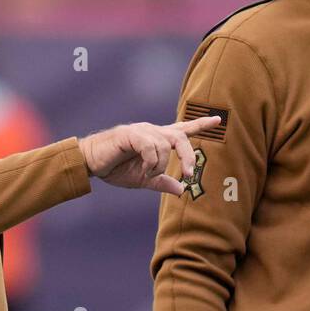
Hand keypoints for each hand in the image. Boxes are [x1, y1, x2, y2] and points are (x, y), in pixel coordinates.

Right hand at [78, 116, 221, 194]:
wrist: (91, 163)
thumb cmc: (115, 169)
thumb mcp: (142, 179)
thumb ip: (161, 182)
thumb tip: (181, 190)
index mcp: (157, 140)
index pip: (183, 130)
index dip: (201, 125)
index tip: (218, 120)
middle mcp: (152, 131)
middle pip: (180, 137)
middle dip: (188, 156)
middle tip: (189, 174)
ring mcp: (142, 131)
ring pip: (164, 146)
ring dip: (158, 166)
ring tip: (146, 175)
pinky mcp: (131, 134)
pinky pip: (150, 147)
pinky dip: (149, 162)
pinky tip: (142, 170)